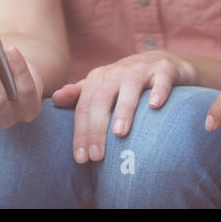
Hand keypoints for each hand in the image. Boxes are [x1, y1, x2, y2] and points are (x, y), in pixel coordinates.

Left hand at [50, 50, 195, 162]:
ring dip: (124, 110)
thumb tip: (55, 99)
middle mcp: (118, 71)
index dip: (81, 132)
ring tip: (120, 133)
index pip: (85, 106)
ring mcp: (142, 69)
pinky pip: (162, 80)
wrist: (165, 63)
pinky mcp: (165, 69)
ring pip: (130, 88)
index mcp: (100, 77)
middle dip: (97, 127)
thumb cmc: (129, 82)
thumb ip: (81, 94)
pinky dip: (158, 91)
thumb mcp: (103, 87)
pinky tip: (155, 106)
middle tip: (97, 155)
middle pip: (102, 98)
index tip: (81, 158)